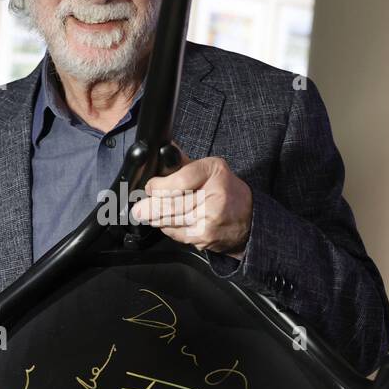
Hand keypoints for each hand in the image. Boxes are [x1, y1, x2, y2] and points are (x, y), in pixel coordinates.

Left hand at [131, 146, 252, 256]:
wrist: (249, 220)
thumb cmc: (228, 191)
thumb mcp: (212, 169)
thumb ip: (185, 164)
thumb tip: (165, 150)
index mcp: (215, 174)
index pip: (180, 181)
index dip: (159, 186)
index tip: (150, 187)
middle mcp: (214, 197)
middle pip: (172, 204)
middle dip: (150, 206)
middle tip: (138, 207)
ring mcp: (209, 221)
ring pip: (171, 220)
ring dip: (154, 218)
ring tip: (145, 213)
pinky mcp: (205, 238)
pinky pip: (177, 233)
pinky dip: (167, 228)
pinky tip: (164, 222)